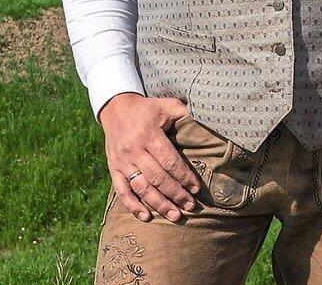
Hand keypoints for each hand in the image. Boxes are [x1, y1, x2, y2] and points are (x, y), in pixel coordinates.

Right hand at [97, 92, 200, 222]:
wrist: (115, 108)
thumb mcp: (165, 105)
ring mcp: (122, 161)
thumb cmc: (147, 109)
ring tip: (175, 215)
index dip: (184, 177)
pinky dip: (132, 205)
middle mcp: (134, 149)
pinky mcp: (113, 168)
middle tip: (190, 206)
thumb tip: (208, 119)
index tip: (196, 189)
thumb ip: (184, 112)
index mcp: (148, 134)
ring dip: (159, 204)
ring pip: (141, 187)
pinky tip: (146, 217)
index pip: (169, 161)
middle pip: (157, 178)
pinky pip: (121, 191)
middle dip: (176, 194)